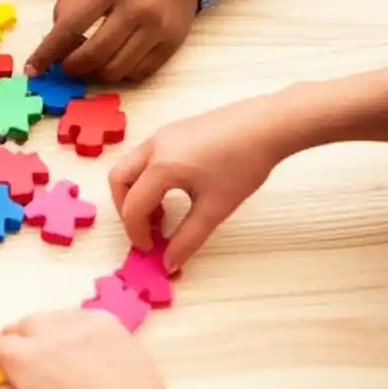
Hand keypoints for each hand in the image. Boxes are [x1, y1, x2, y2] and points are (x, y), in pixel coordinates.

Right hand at [0, 310, 180, 388]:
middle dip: (21, 338)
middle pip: (22, 324)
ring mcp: (77, 320)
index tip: (3, 362)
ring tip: (62, 351)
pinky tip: (86, 347)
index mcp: (25, 358)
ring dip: (48, 331)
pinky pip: (78, 316)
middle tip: (30, 356)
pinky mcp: (102, 316)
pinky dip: (76, 328)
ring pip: (51, 317)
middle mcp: (47, 332)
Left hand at [26, 0, 197, 82]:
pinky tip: (113, 60)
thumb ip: (67, 2)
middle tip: (65, 64)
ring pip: (115, 70)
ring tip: (88, 62)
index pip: (70, 27)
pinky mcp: (171, 43)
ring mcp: (156, 28)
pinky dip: (119, 73)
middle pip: (93, 55)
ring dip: (94, 74)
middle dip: (71, 67)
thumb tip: (55, 39)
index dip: (47, 53)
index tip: (33, 68)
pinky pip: (138, 73)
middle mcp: (135, 8)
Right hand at [109, 94, 288, 270]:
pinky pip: (146, 157)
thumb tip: (170, 263)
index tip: (151, 250)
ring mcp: (162, 135)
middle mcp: (154, 147)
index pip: (133, 207)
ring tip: (162, 214)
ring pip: (131, 166)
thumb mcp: (215, 208)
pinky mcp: (173, 130)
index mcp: (161, 167)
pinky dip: (148, 178)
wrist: (268, 125)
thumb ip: (188, 239)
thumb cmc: (244, 163)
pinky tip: (175, 191)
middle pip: (119, 181)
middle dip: (126, 210)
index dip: (137, 234)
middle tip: (146, 231)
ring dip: (137, 193)